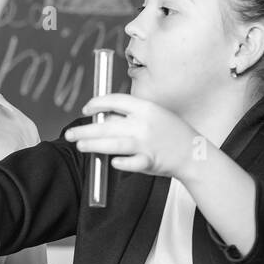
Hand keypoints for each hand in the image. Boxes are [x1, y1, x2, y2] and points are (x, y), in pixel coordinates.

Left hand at [65, 93, 201, 178]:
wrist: (193, 153)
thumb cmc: (169, 132)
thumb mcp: (153, 115)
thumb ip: (129, 115)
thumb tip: (101, 117)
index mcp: (145, 108)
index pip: (115, 101)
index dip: (96, 103)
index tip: (86, 109)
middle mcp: (144, 124)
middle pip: (107, 124)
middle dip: (85, 130)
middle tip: (70, 134)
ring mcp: (146, 143)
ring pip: (113, 143)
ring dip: (94, 145)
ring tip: (80, 146)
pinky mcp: (150, 161)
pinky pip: (130, 163)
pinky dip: (120, 162)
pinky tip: (111, 161)